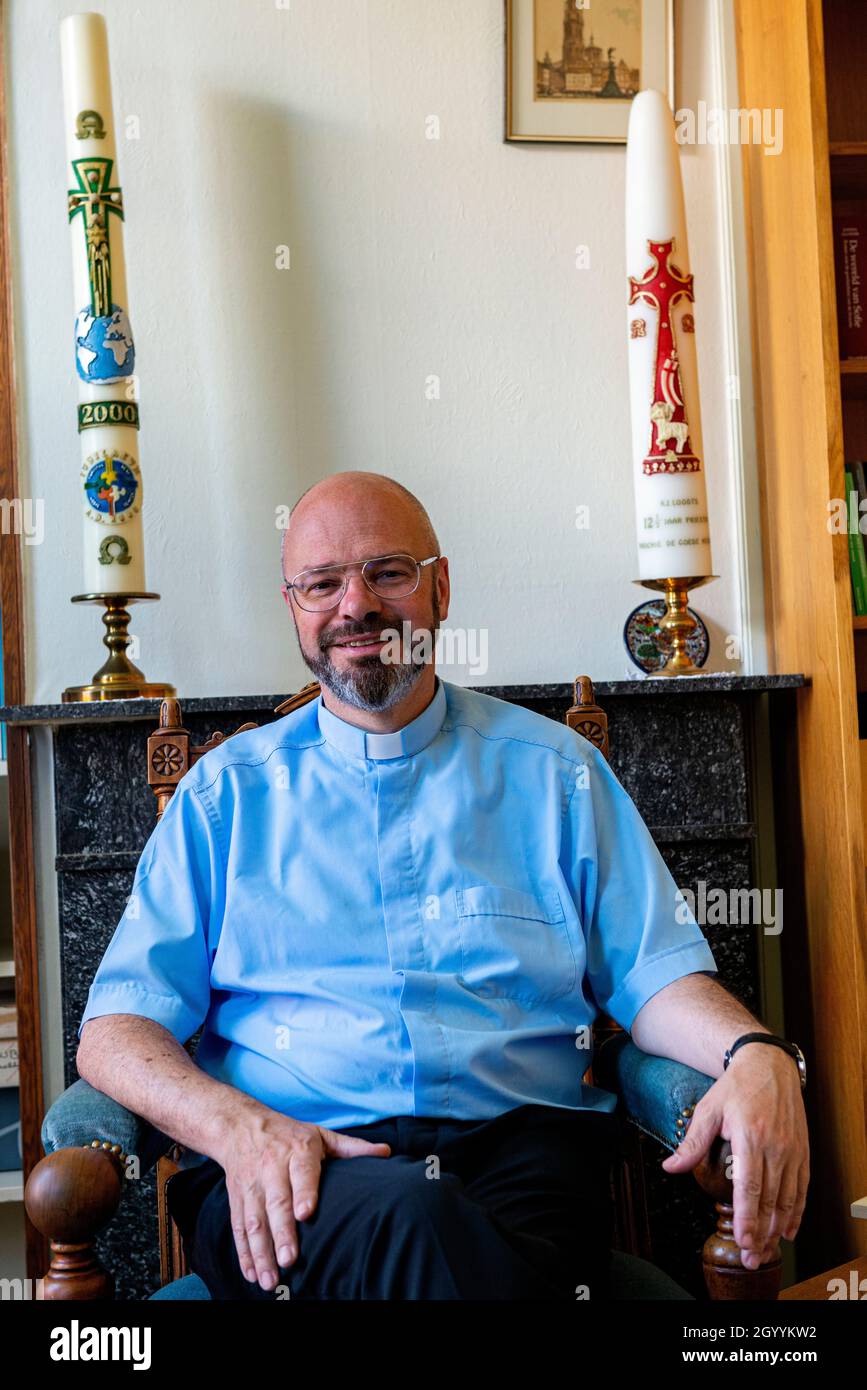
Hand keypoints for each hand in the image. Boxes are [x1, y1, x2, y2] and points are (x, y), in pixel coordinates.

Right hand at [213, 1103, 390, 1290]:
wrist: (241, 1126)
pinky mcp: (238, 1199)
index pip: (302, 1172)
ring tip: (270, 1280)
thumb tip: (386, 1153)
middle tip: (290, 1260)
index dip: (304, 1192)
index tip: (305, 1214)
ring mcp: (252, 1185)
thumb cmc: (288, 1134)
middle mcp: (272, 1168)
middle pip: (276, 1203)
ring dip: (260, 1252)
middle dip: (282, 1233)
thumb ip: (351, 1147)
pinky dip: (243, 1253)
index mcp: (297, 1151)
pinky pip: (238, 1227)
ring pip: (254, 1221)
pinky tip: (252, 1274)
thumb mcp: (320, 1135)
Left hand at [659, 1044, 808, 1269]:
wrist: (769, 1065)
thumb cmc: (737, 1087)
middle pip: (770, 1200)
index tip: (743, 1240)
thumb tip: (670, 1167)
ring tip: (765, 1250)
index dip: (747, 1217)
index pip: (750, 1186)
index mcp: (750, 1136)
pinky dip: (796, 1212)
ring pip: (788, 1198)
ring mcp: (792, 1150)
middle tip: (751, 1257)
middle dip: (760, 1233)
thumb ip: (692, 1143)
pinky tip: (787, 1230)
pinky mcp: (802, 1152)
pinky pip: (802, 1188)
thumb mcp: (709, 1110)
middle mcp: (776, 1146)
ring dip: (777, 1228)